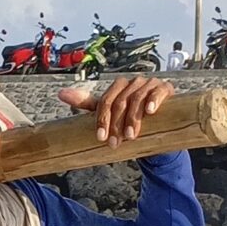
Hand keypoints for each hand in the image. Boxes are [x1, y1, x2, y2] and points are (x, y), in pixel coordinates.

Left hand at [57, 75, 173, 146]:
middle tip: (115, 143)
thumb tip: (61, 93)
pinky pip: (158, 91)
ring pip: (137, 99)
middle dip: (116, 124)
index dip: (102, 119)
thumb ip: (86, 103)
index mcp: (118, 87)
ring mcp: (150, 84)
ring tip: (131, 136)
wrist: (156, 128)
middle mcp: (133, 82)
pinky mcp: (165, 89)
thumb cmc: (128, 119)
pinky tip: (149, 112)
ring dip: (132, 119)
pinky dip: (153, 100)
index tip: (100, 138)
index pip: (105, 101)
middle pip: (120, 101)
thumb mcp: (107, 112)